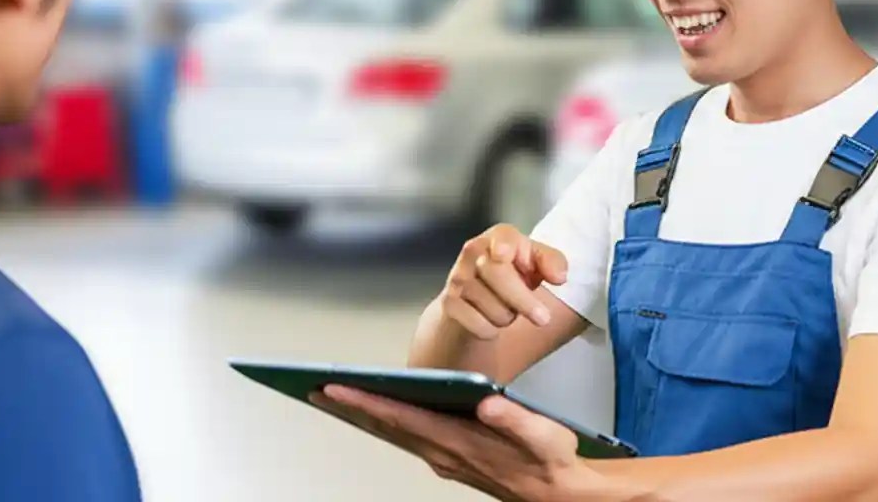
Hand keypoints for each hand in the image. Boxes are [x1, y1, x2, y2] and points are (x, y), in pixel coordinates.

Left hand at [309, 385, 601, 500]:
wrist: (562, 496)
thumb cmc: (552, 461)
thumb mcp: (546, 438)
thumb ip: (516, 421)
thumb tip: (489, 402)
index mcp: (461, 442)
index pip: (403, 417)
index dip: (366, 401)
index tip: (335, 388)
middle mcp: (445, 453)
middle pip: (387, 426)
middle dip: (350, 407)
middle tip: (314, 388)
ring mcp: (445, 459)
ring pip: (394, 433)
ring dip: (363, 415)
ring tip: (333, 395)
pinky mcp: (450, 459)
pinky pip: (407, 438)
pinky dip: (385, 422)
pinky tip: (375, 410)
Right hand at [441, 224, 568, 339]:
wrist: (474, 298)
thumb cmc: (512, 274)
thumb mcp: (535, 264)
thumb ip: (552, 263)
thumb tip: (559, 277)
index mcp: (499, 237)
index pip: (502, 236)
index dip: (503, 245)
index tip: (503, 255)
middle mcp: (473, 252)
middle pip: (499, 276)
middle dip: (524, 302)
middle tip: (543, 318)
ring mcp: (458, 278)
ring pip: (493, 307)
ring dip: (507, 317)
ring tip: (505, 308)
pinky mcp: (449, 304)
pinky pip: (479, 325)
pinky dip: (491, 330)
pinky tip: (488, 319)